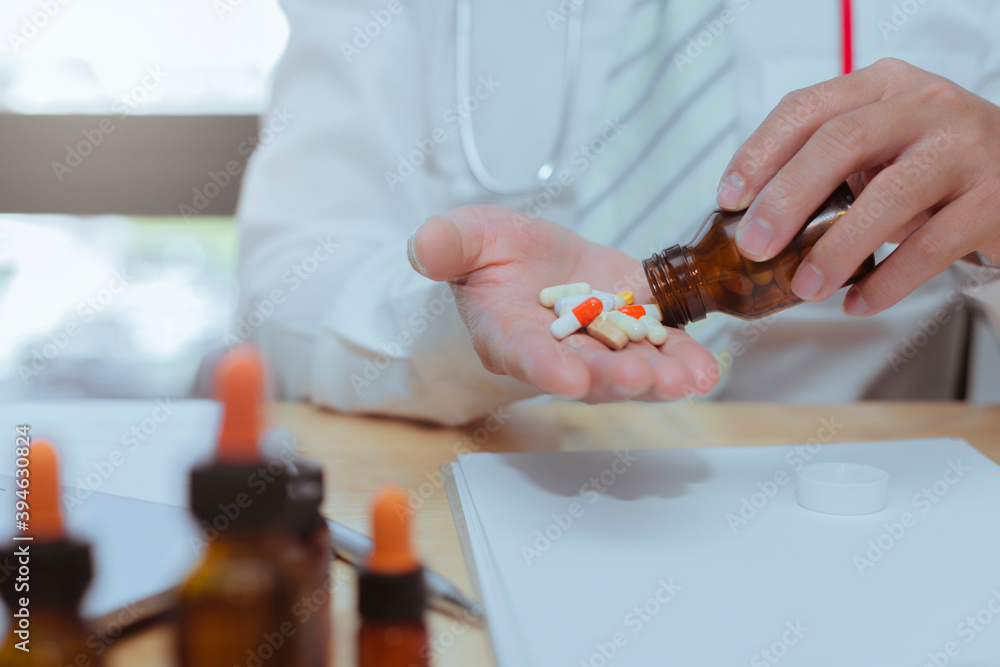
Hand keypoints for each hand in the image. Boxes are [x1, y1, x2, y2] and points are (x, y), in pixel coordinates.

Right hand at [407, 206, 718, 401]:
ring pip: (629, 368)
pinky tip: (704, 368)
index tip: (567, 377)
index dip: (545, 367)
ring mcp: (601, 346)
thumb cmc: (490, 255)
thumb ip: (448, 245)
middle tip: (635, 379)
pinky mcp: (638, 329)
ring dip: (658, 377)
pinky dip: (684, 359)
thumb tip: (421, 246)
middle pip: (585, 372)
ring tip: (685, 380)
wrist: (533, 263)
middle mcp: (557, 353)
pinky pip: (662, 349)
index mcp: (508, 335)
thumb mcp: (467, 239)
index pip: (524, 355)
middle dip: (612, 378)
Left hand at [716, 58, 999, 315]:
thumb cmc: (928, 162)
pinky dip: (888, 281)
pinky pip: (932, 246)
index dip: (760, 154)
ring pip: (889, 196)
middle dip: (787, 199)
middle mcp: (925, 104)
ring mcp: (964, 148)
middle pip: (842, 142)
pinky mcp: (995, 198)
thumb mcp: (876, 146)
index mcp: (881, 86)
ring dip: (836, 248)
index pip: (807, 108)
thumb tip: (748, 221)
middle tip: (754, 247)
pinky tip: (858, 302)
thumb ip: (822, 167)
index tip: (729, 199)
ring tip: (804, 286)